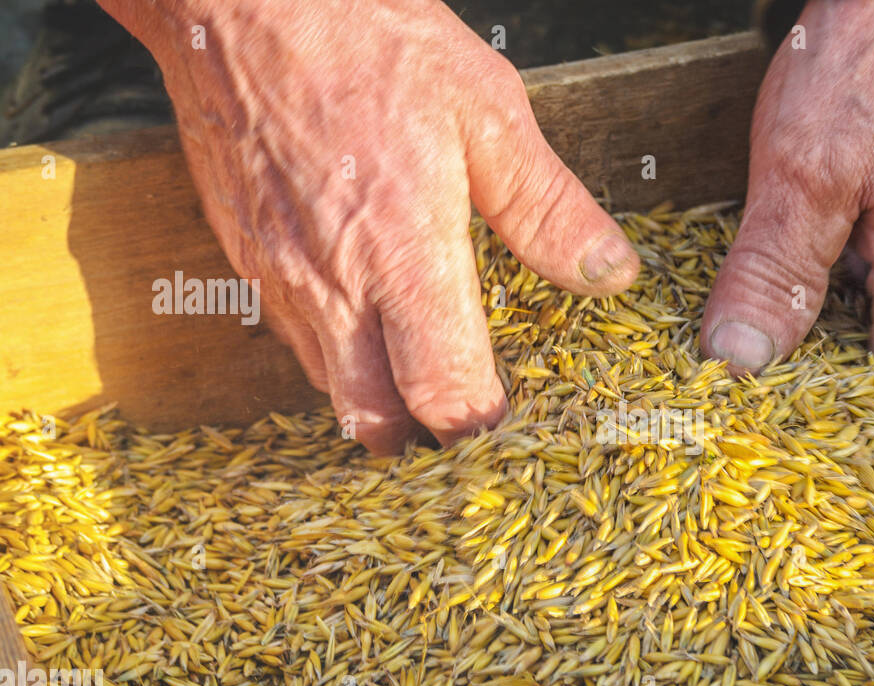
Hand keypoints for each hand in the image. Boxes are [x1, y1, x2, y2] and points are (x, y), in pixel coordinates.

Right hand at [102, 0, 639, 451]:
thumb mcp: (486, 111)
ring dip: (377, 398)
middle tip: (461, 425)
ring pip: (328, 386)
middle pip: (372, 419)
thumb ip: (547, 208)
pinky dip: (337, 353)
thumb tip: (609, 273)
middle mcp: (332, 286)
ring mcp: (278, 277)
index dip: (479, 427)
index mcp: (402, 257)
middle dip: (421, 437)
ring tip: (420, 378)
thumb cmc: (366, 40)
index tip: (509, 425)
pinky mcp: (244, 257)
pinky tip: (369, 319)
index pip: (441, 393)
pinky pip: (293, 337)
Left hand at [701, 0, 873, 415]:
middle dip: (863, 418)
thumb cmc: (863, 68)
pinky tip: (807, 325)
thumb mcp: (799, 171)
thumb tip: (738, 362)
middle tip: (785, 428)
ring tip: (786, 390)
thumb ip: (772, 272)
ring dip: (858, 376)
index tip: (800, 451)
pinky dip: (859, 331)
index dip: (868, 440)